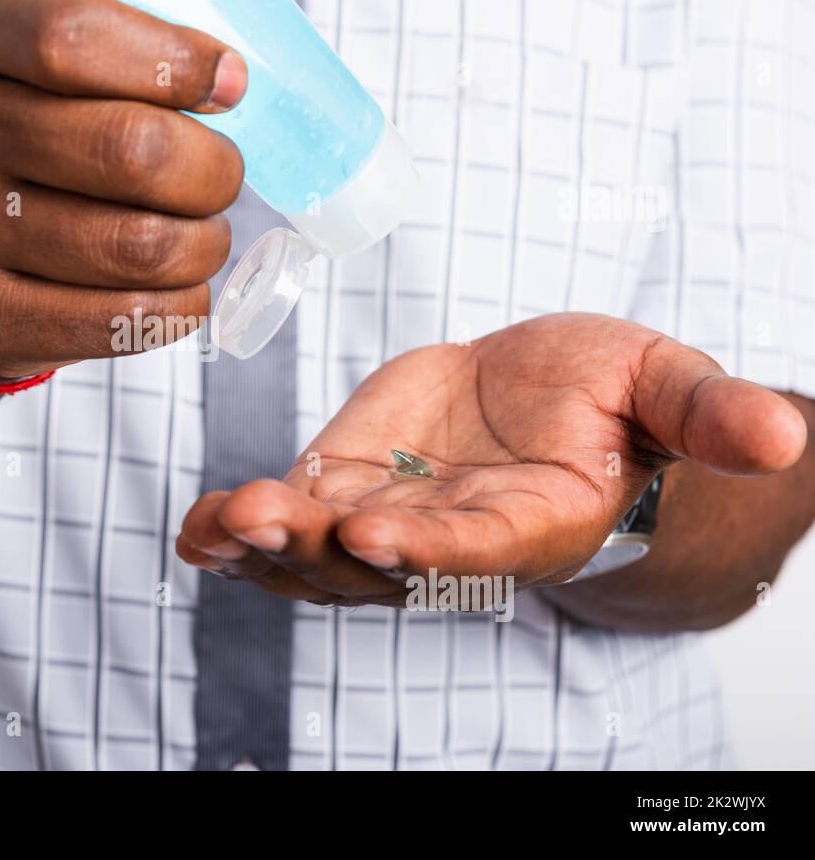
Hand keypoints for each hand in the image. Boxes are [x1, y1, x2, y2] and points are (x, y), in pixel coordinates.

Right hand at [0, 0, 243, 380]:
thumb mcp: (53, 59)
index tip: (227, 88)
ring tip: (201, 237)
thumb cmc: (35, 131)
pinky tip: (179, 288)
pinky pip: (123, 319)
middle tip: (220, 179)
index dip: (174, 62)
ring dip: (203, 245)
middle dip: (212, 170)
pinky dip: (181, 305)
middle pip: (128, 148)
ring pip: (138, 245)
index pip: (73, 35)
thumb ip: (130, 48)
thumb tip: (227, 83)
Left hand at [176, 314, 807, 606]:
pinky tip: (195, 528)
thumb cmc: (611, 397)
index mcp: (530, 523)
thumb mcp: (665, 387)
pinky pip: (287, 519)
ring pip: (319, 552)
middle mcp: (449, 541)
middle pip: (378, 563)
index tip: (380, 530)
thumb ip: (707, 414)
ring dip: (264, 544)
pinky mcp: (343, 485)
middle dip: (316, 547)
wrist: (548, 395)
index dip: (432, 547)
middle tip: (258, 519)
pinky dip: (238, 530)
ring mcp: (387, 518)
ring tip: (213, 524)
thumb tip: (786, 435)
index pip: (480, 549)